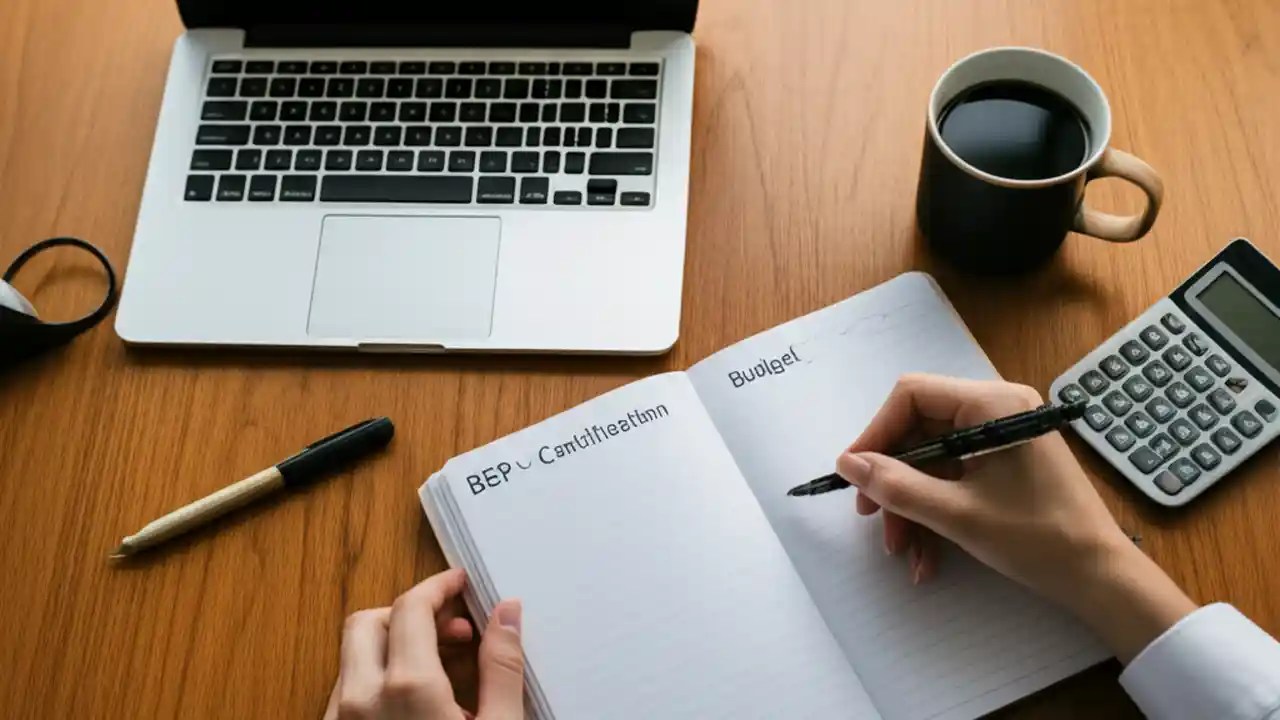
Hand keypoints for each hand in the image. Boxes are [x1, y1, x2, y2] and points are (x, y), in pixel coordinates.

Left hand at [324, 569, 524, 719]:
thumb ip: (502, 669)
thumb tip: (507, 614)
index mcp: (408, 688)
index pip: (410, 606)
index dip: (437, 586)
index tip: (458, 583)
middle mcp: (361, 699)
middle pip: (367, 622)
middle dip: (407, 613)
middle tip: (449, 628)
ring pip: (352, 657)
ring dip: (391, 649)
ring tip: (438, 670)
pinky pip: (346, 692)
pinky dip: (376, 680)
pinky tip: (412, 700)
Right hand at [837, 373, 1195, 661]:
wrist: (1100, 577)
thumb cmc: (1037, 538)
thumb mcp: (957, 514)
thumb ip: (896, 485)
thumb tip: (847, 463)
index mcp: (993, 403)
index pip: (913, 395)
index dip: (876, 432)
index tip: (854, 473)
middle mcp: (998, 409)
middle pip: (920, 430)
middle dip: (893, 479)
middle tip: (871, 517)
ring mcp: (1002, 437)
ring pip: (933, 460)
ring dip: (911, 505)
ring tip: (903, 551)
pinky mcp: (1005, 463)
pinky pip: (954, 477)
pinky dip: (935, 511)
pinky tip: (928, 556)